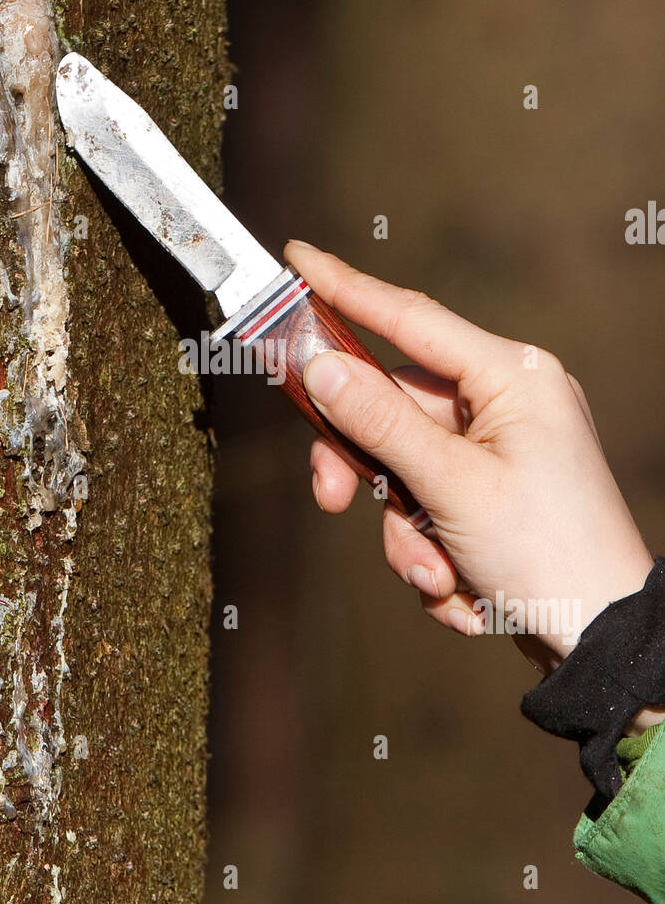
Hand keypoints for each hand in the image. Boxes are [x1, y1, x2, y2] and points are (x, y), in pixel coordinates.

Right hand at [285, 241, 653, 687]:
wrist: (604, 642)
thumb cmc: (551, 554)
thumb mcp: (453, 486)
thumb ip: (380, 423)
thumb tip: (320, 366)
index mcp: (513, 376)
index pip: (410, 317)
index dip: (346, 289)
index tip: (298, 260)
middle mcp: (506, 402)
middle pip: (392, 409)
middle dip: (369, 472)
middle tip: (331, 500)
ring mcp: (499, 450)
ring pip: (402, 470)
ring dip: (407, 534)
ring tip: (441, 577)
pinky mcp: (492, 495)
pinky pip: (426, 508)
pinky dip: (431, 553)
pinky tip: (465, 592)